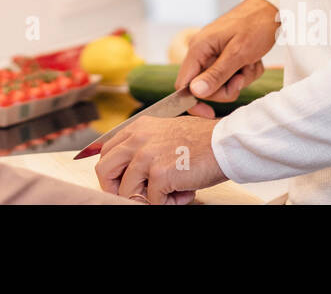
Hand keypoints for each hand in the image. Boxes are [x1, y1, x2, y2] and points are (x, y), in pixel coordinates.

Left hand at [94, 115, 224, 203]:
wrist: (225, 143)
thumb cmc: (202, 141)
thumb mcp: (165, 132)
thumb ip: (145, 146)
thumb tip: (133, 171)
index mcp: (138, 127)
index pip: (107, 151)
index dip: (112, 172)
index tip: (121, 184)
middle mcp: (138, 139)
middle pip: (104, 170)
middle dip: (115, 189)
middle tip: (135, 197)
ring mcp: (146, 156)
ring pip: (127, 191)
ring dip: (148, 199)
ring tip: (173, 192)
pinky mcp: (159, 174)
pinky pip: (152, 201)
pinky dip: (169, 203)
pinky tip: (185, 192)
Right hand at [176, 0, 277, 103]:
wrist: (271, 9)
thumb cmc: (255, 26)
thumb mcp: (238, 53)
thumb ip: (216, 74)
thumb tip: (195, 92)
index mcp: (198, 48)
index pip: (183, 85)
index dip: (194, 102)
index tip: (210, 113)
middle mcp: (202, 52)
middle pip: (205, 88)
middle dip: (226, 87)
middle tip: (242, 77)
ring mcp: (213, 54)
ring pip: (221, 83)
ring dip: (240, 79)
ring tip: (251, 64)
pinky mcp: (225, 57)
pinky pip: (232, 76)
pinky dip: (245, 72)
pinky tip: (253, 60)